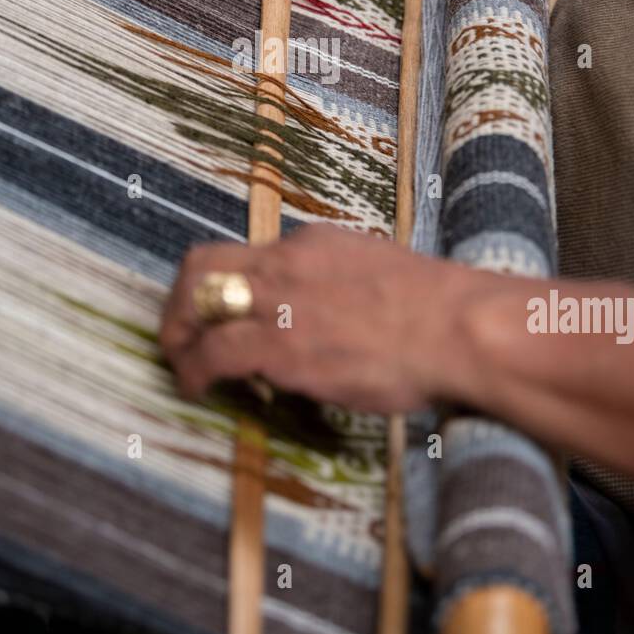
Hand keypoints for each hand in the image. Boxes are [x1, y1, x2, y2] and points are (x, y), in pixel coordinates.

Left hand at [159, 224, 482, 412]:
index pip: (247, 254)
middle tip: (178, 332)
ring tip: (180, 367)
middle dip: (178, 300)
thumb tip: (328, 307)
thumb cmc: (436, 310)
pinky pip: (213, 355)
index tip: (222, 313)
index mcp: (312, 244)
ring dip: (177, 339)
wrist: (457, 327)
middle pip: (201, 266)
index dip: (226, 285)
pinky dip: (193, 372)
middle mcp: (286, 264)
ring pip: (195, 306)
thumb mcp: (377, 270)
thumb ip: (341, 280)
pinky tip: (197, 389)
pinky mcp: (280, 348)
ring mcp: (279, 304)